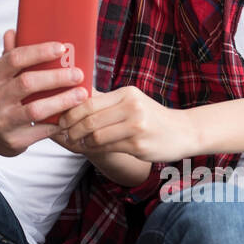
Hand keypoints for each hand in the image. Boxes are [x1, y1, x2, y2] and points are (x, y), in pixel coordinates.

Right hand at [0, 30, 89, 156]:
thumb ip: (8, 57)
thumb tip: (13, 31)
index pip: (14, 59)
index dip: (39, 52)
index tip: (62, 48)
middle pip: (27, 82)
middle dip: (57, 77)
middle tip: (78, 74)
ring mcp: (0, 122)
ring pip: (36, 109)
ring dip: (63, 100)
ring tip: (82, 94)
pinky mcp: (12, 141)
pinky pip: (41, 131)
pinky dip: (58, 122)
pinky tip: (71, 115)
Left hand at [52, 85, 200, 163]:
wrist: (184, 131)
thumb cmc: (151, 117)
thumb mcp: (132, 102)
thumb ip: (106, 103)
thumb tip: (71, 102)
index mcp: (126, 93)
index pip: (88, 101)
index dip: (70, 111)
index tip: (60, 119)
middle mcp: (131, 106)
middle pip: (89, 118)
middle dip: (71, 128)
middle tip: (63, 134)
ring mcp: (136, 126)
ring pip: (95, 135)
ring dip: (81, 142)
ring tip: (75, 143)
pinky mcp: (138, 144)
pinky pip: (107, 148)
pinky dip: (93, 150)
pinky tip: (90, 149)